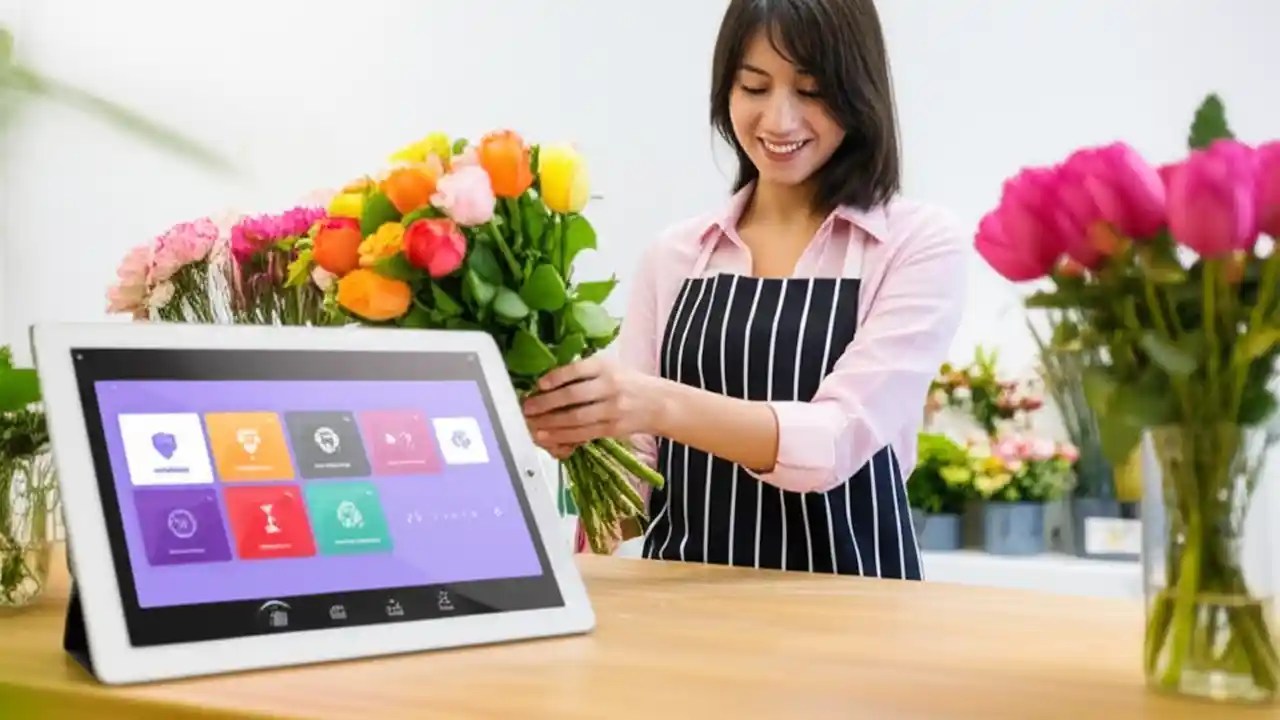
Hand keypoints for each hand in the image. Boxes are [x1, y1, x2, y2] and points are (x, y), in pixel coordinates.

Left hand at [522, 356, 661, 459]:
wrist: (660, 403)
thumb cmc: (629, 382)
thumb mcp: (611, 366)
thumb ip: (585, 371)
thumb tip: (548, 378)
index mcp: (606, 367)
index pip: (577, 370)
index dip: (556, 378)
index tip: (539, 384)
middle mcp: (610, 386)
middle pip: (573, 396)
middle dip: (546, 403)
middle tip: (527, 407)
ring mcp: (612, 409)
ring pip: (576, 419)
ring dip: (551, 423)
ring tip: (533, 425)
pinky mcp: (613, 429)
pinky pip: (584, 434)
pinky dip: (564, 436)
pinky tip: (549, 437)